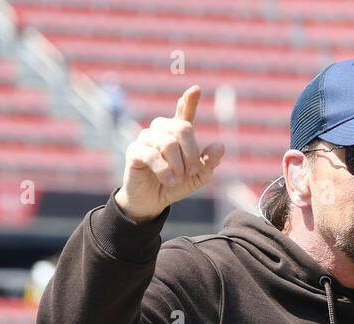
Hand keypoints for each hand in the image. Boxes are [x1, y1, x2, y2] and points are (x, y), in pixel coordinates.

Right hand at [115, 84, 225, 223]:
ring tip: (177, 179)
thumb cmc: (174, 185)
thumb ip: (209, 163)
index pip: (184, 113)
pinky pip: (152, 155)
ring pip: (168, 142)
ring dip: (178, 164)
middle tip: (193, 171)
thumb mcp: (196, 177)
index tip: (196, 90)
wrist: (151, 202)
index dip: (190, 101)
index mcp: (177, 134)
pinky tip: (169, 180)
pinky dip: (164, 170)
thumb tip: (219, 146)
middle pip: (182, 128)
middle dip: (191, 153)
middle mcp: (161, 131)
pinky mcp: (134, 152)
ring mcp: (146, 139)